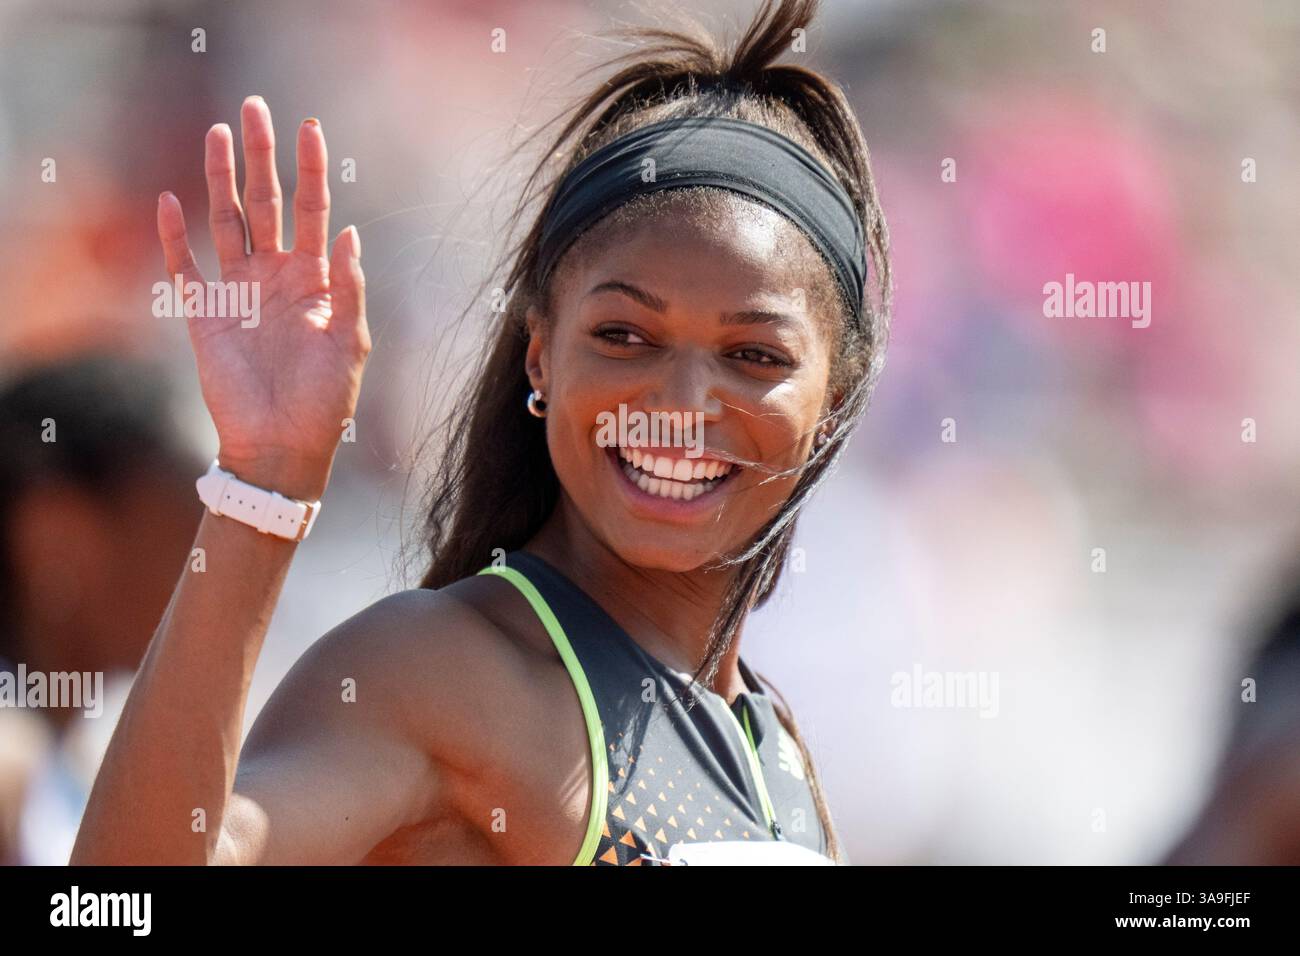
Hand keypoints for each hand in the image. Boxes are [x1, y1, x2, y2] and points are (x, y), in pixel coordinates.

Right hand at [157, 95, 369, 499]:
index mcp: (315, 280)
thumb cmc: (326, 401)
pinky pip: (186, 267)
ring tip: (219, 133)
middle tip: (255, 107)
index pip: (314, 210)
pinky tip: (172, 200)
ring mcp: (239, 291)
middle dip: (261, 157)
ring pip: (227, 221)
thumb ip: (349, 287)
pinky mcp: (204, 314)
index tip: (308, 127)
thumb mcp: (351, 342)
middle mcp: (275, 276)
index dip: (310, 169)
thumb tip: (350, 232)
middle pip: (266, 202)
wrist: (283, 445)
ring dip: (220, 178)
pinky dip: (176, 236)